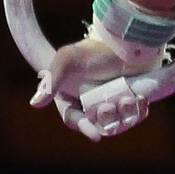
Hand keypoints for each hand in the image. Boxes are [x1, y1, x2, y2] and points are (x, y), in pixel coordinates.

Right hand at [29, 34, 163, 140]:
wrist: (122, 37)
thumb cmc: (91, 50)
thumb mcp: (67, 60)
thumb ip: (51, 80)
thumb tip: (35, 103)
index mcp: (73, 99)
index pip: (75, 119)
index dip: (85, 128)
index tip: (96, 136)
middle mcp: (92, 104)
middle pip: (100, 124)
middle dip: (106, 118)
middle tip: (109, 106)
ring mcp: (114, 102)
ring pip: (120, 121)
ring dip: (125, 114)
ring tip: (128, 99)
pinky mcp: (132, 99)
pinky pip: (137, 113)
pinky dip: (139, 110)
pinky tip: (140, 98)